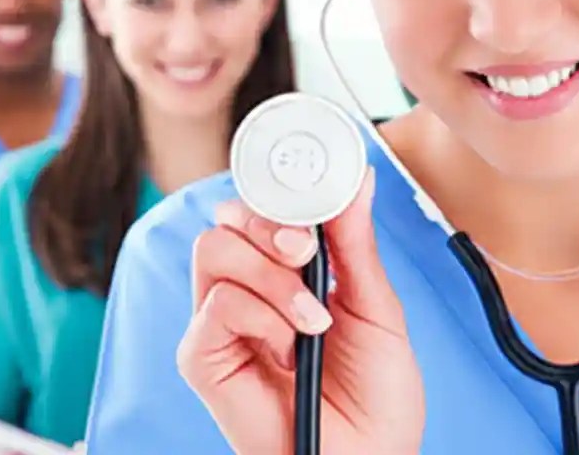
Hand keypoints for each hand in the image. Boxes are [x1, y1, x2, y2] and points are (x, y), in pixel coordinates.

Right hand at [177, 168, 424, 454]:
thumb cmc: (376, 399)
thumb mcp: (375, 306)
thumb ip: (355, 242)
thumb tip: (357, 178)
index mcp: (284, 274)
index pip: (259, 209)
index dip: (278, 189)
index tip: (312, 183)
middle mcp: (244, 292)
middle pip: (226, 218)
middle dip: (269, 222)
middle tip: (306, 251)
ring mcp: (220, 323)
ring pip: (215, 248)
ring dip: (272, 276)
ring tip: (312, 320)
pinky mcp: (202, 357)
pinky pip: (216, 303)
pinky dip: (261, 317)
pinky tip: (288, 350)